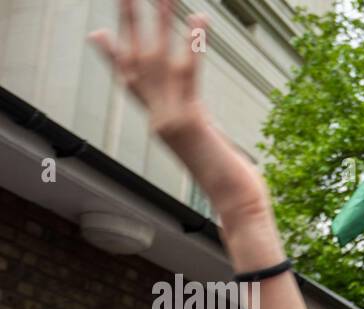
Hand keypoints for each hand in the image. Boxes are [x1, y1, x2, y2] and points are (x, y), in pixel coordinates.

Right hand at [88, 0, 271, 229]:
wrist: (238, 207)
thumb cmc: (232, 184)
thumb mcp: (210, 151)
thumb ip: (200, 131)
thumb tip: (203, 125)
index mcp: (162, 125)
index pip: (131, 85)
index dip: (114, 58)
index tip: (97, 34)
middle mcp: (160, 119)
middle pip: (138, 62)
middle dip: (129, 24)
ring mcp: (171, 120)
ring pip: (160, 61)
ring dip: (161, 21)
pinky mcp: (190, 121)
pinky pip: (190, 74)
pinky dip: (194, 44)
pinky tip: (199, 19)